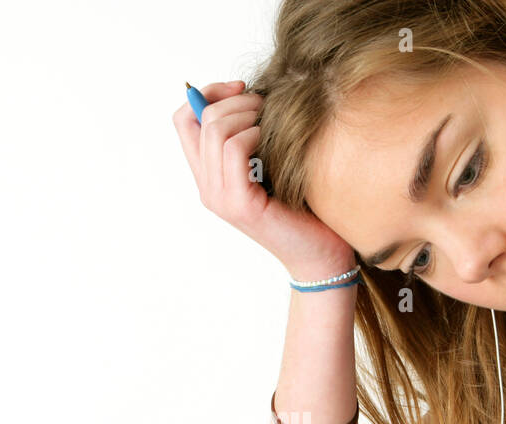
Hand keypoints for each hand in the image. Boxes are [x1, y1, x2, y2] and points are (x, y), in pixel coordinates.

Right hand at [172, 80, 355, 276]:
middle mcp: (208, 187)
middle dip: (233, 99)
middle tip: (264, 104)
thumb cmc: (304, 204)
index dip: (207, 93)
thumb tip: (250, 90)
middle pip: (198, 118)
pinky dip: (254, 134)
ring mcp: (220, 198)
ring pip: (214, 130)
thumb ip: (254, 134)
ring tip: (269, 120)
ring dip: (246, 113)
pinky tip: (272, 140)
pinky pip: (233, 150)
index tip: (241, 89)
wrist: (321, 253)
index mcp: (210, 176)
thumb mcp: (274, 160)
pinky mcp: (239, 204)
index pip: (184, 120)